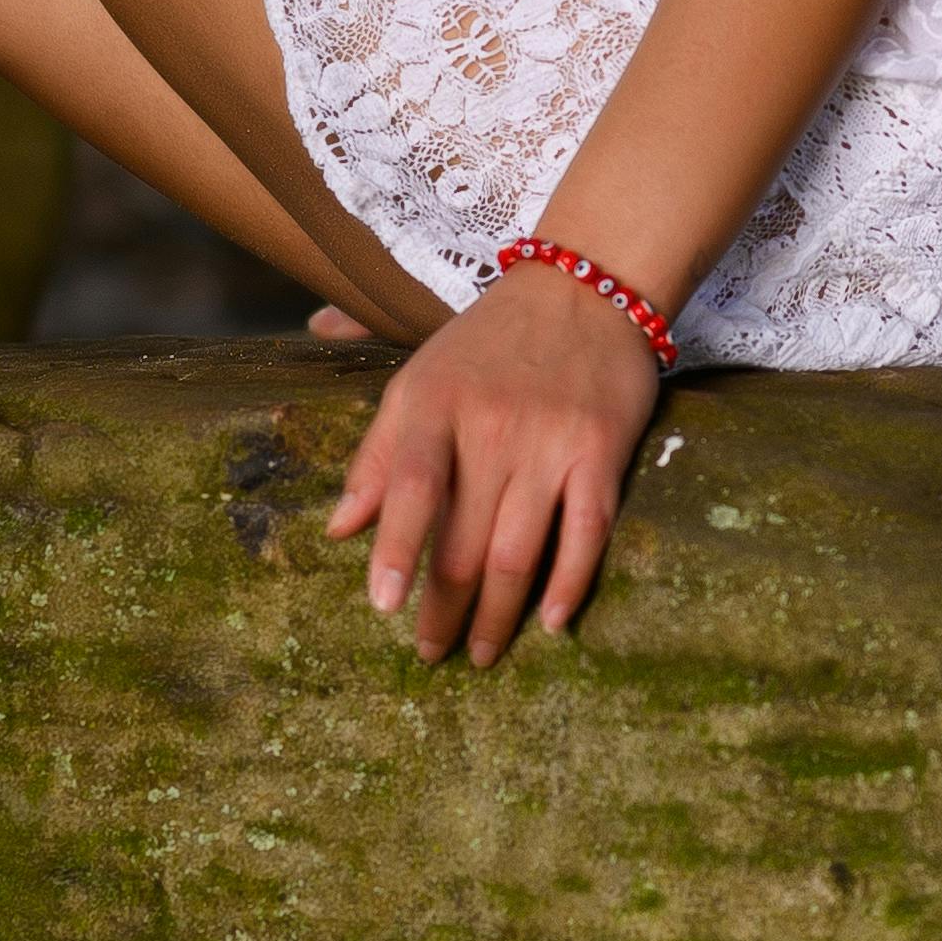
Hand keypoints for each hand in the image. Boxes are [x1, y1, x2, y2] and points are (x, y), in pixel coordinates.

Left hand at [321, 268, 662, 664]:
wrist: (583, 287)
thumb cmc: (487, 342)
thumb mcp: (418, 380)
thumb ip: (376, 455)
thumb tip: (339, 530)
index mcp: (435, 404)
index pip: (410, 486)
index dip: (395, 549)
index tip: (383, 607)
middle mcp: (492, 426)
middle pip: (463, 538)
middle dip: (443, 608)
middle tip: (429, 652)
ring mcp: (551, 443)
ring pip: (518, 549)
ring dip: (498, 614)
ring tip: (479, 652)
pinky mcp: (602, 453)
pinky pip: (587, 532)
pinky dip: (569, 583)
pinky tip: (551, 622)